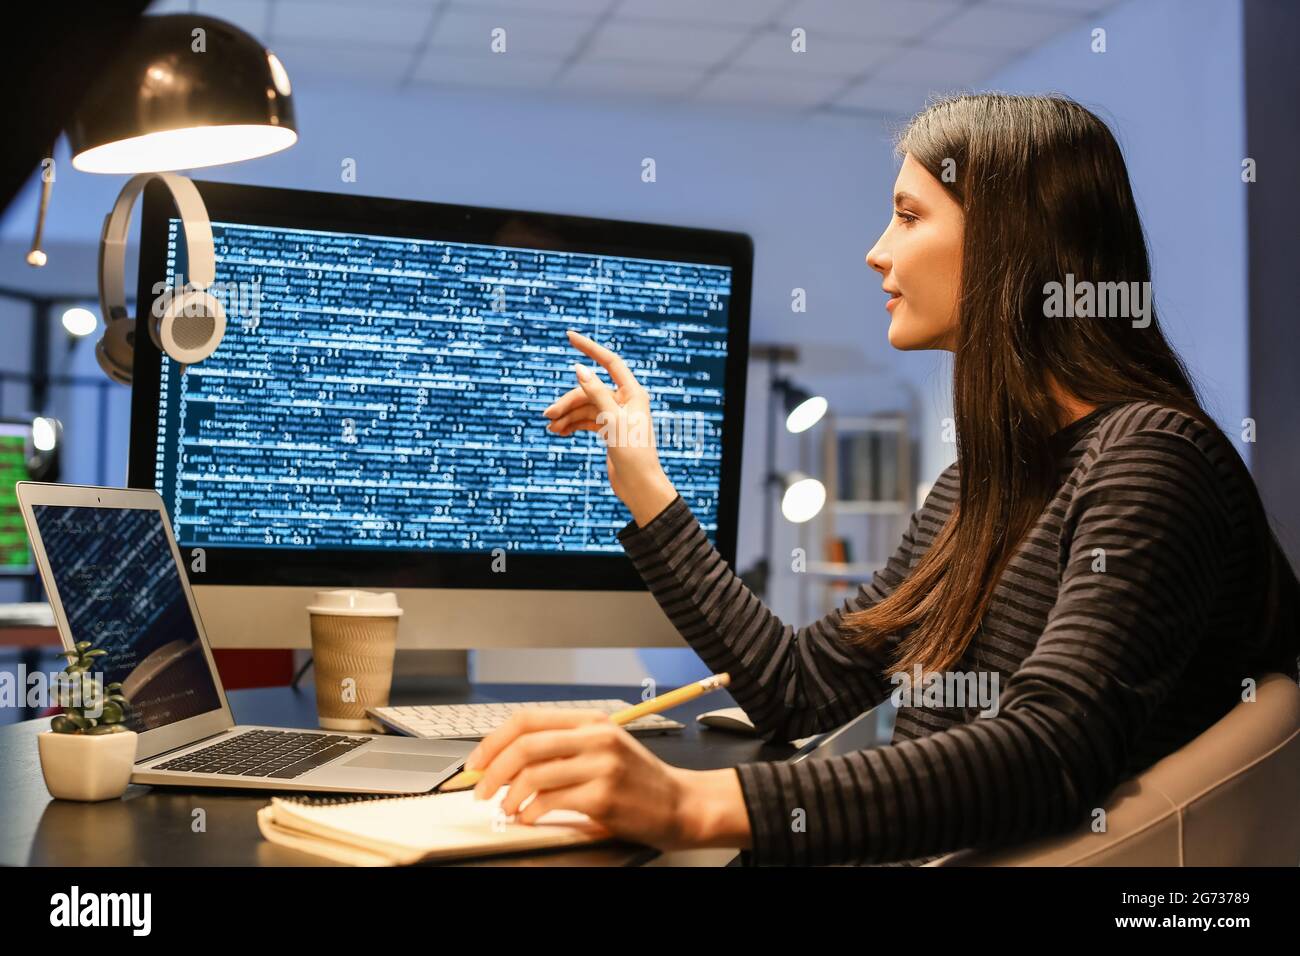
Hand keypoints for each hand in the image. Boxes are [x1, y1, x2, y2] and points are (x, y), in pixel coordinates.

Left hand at [463, 709, 751, 850]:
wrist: (680, 804)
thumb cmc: (638, 780)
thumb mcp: (603, 748)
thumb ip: (562, 747)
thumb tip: (506, 761)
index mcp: (590, 721)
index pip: (527, 720)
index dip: (493, 741)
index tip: (477, 762)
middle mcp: (595, 737)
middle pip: (524, 745)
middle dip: (492, 771)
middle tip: (480, 790)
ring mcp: (601, 765)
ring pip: (533, 774)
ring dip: (509, 796)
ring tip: (508, 809)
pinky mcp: (603, 796)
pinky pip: (551, 802)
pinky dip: (531, 812)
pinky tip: (530, 817)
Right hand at [542, 330, 677, 526]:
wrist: (639, 486)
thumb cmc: (633, 453)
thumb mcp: (612, 421)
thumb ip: (596, 394)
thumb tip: (579, 369)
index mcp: (632, 393)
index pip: (609, 362)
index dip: (589, 347)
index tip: (569, 335)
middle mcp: (625, 401)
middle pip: (589, 391)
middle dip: (568, 402)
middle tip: (547, 415)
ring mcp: (616, 415)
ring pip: (585, 407)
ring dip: (567, 416)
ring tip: (550, 428)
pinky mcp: (609, 430)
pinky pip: (586, 421)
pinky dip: (572, 425)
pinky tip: (558, 432)